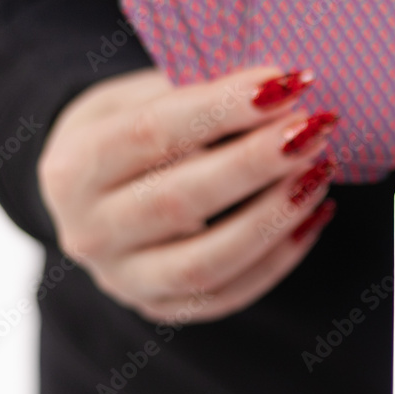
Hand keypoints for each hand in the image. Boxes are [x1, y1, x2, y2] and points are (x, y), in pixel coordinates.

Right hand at [38, 67, 337, 322]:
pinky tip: (315, 214)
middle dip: (256, 162)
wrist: (96, 193)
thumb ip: (199, 94)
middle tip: (312, 130)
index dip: (224, 108)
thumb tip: (281, 88)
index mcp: (74, 166)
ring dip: (274, 215)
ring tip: (321, 171)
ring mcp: (125, 280)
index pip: (152, 133)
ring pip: (207, 260)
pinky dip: (281, 256)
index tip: (283, 85)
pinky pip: (230, 292)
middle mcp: (90, 233)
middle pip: (181, 200)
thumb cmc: (134, 130)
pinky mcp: (164, 308)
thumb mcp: (143, 98)